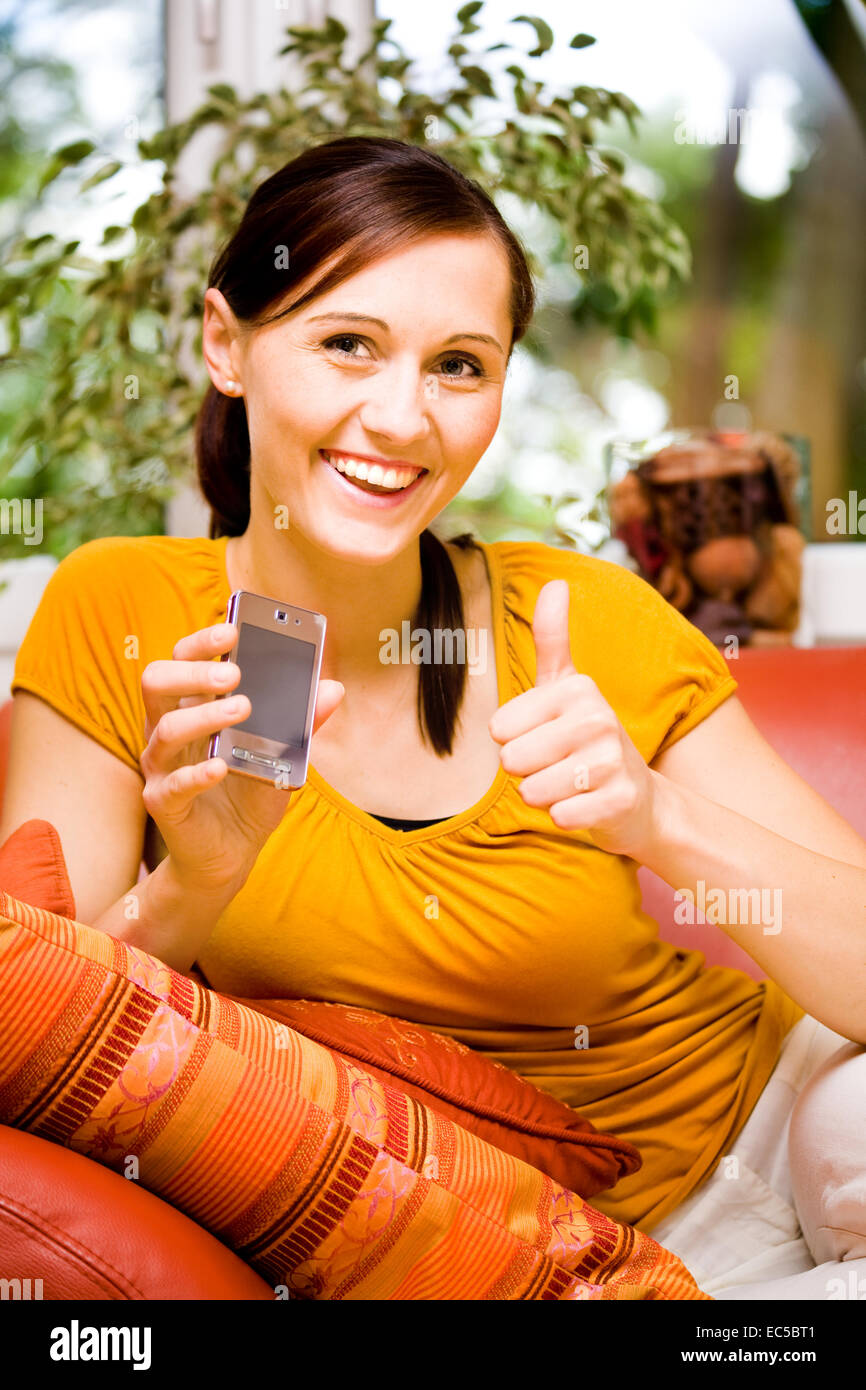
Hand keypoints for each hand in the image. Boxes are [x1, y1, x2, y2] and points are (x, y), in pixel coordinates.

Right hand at [140, 621, 344, 894]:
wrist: (231, 855)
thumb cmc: (250, 794)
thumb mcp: (283, 755)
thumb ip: (302, 722)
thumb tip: (333, 687)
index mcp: (191, 707)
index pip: (181, 659)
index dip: (201, 641)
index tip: (233, 629)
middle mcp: (168, 730)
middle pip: (156, 681)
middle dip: (194, 671)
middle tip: (234, 674)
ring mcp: (161, 766)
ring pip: (166, 729)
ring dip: (204, 715)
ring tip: (243, 710)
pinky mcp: (164, 803)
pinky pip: (172, 784)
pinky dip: (198, 773)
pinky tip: (222, 767)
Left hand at [487, 579, 659, 858]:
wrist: (638, 798)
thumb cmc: (585, 739)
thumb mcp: (566, 686)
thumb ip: (553, 637)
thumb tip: (555, 583)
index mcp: (577, 689)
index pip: (499, 728)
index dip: (513, 741)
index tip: (543, 737)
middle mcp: (598, 719)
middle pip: (512, 760)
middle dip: (527, 772)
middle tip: (557, 765)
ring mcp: (611, 761)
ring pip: (532, 791)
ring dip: (545, 796)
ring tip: (571, 784)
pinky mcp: (619, 801)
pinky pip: (560, 816)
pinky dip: (565, 817)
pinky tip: (585, 806)